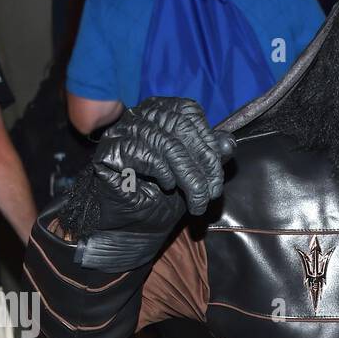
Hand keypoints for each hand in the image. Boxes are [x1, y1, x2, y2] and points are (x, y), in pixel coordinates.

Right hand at [91, 96, 235, 233]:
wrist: (139, 226)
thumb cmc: (166, 198)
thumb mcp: (197, 175)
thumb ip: (212, 155)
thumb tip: (229, 142)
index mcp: (161, 111)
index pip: (189, 111)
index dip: (208, 141)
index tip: (217, 174)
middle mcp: (139, 114)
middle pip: (179, 125)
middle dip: (203, 162)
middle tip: (212, 192)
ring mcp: (122, 130)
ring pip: (165, 143)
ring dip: (188, 176)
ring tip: (197, 200)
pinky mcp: (109, 150)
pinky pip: (143, 153)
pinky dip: (163, 172)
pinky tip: (166, 186)